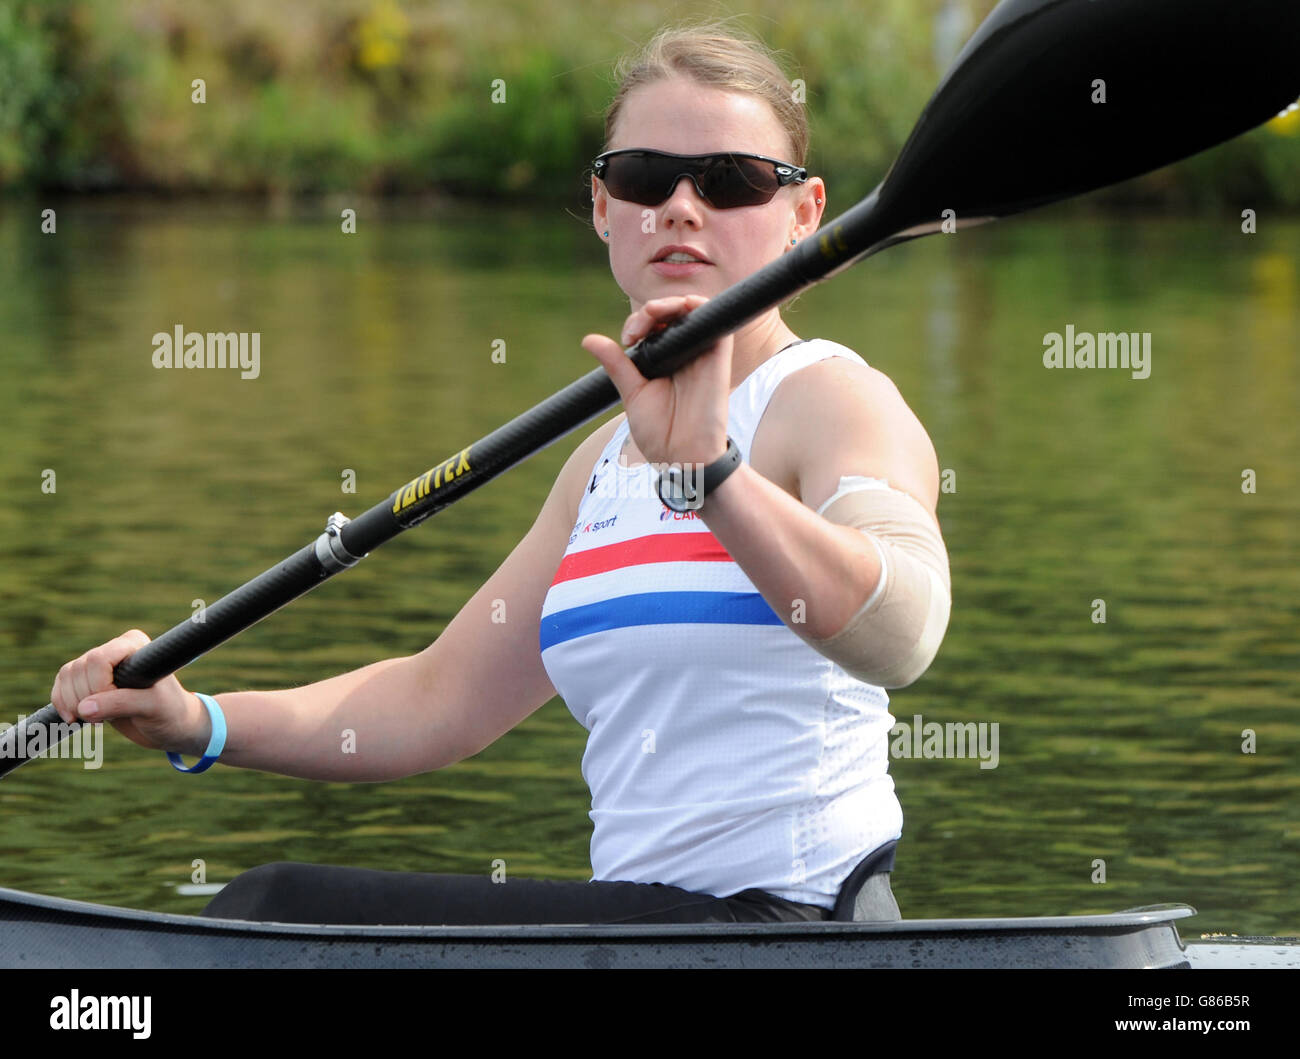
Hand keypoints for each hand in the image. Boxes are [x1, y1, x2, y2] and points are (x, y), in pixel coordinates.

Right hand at [50, 629, 208, 754]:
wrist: (169, 726)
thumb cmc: (169, 712)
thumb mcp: (151, 707)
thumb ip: (120, 704)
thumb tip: (83, 709)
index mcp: (134, 645)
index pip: (99, 659)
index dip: (100, 686)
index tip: (119, 707)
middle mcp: (115, 648)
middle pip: (79, 669)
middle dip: (87, 699)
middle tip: (107, 719)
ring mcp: (100, 663)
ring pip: (67, 676)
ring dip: (73, 704)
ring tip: (98, 720)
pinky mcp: (88, 680)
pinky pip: (61, 685)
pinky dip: (63, 704)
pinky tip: (76, 719)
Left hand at [581, 295, 730, 466]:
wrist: (682, 457)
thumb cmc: (660, 433)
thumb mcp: (632, 393)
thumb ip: (616, 364)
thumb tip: (588, 340)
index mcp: (664, 362)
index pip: (652, 327)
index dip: (638, 323)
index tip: (627, 340)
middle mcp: (684, 354)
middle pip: (670, 314)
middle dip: (648, 312)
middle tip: (635, 332)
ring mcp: (701, 353)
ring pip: (690, 310)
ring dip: (669, 303)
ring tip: (652, 315)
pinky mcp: (717, 355)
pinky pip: (714, 318)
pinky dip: (698, 304)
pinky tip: (681, 307)